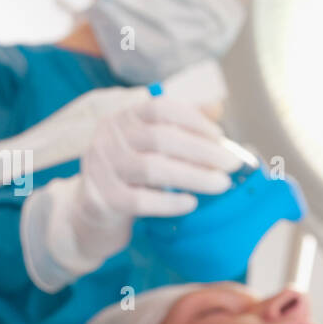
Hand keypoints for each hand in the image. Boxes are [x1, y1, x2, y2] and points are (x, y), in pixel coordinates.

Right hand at [21, 95, 241, 291]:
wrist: (90, 215)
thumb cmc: (130, 177)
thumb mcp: (147, 147)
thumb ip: (178, 126)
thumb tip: (217, 109)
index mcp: (121, 119)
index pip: (159, 109)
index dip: (193, 119)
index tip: (220, 136)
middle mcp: (106, 139)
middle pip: (160, 138)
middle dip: (202, 151)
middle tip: (232, 164)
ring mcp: (99, 169)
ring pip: (152, 168)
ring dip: (193, 176)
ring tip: (221, 185)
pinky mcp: (100, 200)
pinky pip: (140, 200)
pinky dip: (169, 202)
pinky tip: (191, 203)